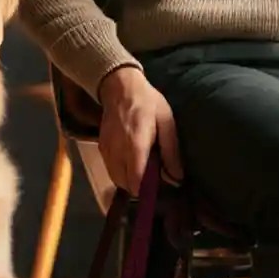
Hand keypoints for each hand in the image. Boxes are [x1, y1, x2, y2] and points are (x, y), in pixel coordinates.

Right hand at [97, 66, 184, 193]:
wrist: (119, 86)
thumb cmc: (147, 102)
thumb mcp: (166, 121)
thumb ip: (171, 150)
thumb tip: (177, 177)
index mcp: (136, 144)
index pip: (136, 179)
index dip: (146, 190)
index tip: (157, 189)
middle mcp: (118, 150)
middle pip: (125, 183)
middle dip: (139, 186)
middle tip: (152, 178)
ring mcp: (107, 149)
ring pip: (116, 179)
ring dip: (129, 180)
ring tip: (143, 170)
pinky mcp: (101, 147)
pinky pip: (110, 169)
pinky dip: (120, 172)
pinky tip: (131, 162)